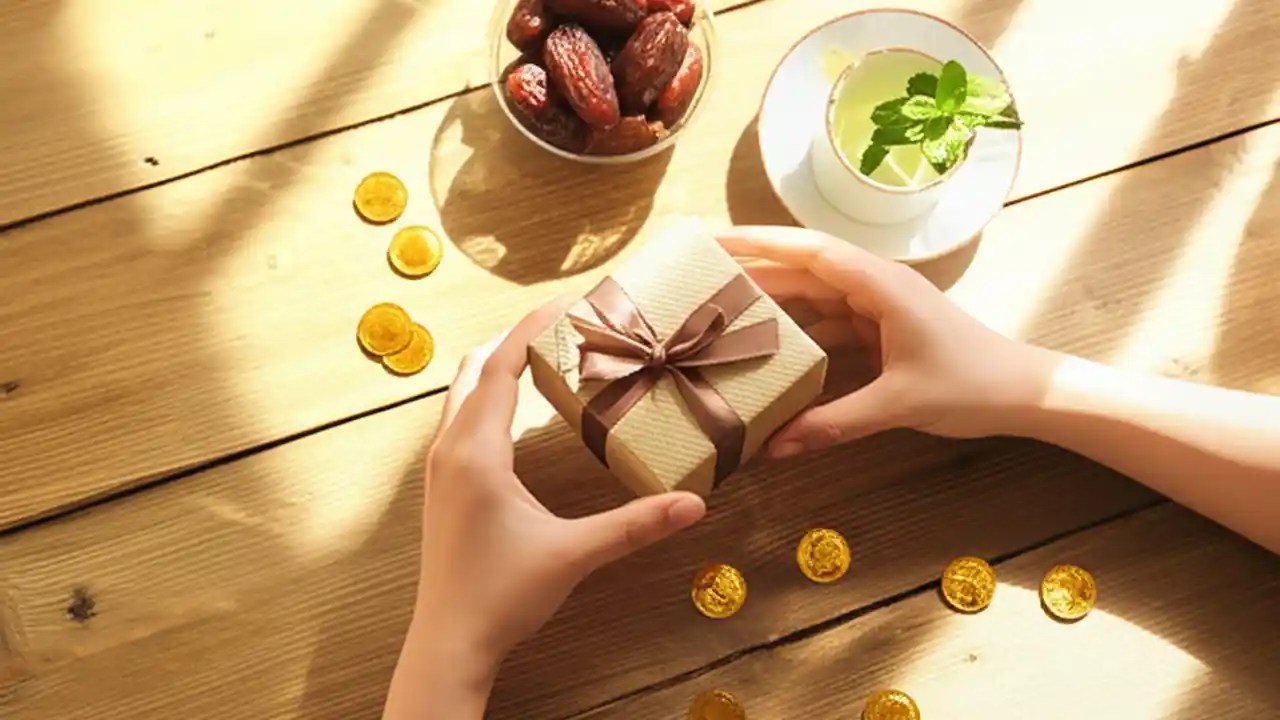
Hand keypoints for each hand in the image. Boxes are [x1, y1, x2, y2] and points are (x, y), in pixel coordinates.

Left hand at [413, 301, 706, 668]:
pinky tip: (519, 411)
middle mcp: (449, 450)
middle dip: (520, 339)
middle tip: (568, 324)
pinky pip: (460, 418)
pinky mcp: (440, 486)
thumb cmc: (501, 598)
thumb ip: (634, 526)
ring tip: (549, 355)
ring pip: (463, 392)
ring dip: (501, 365)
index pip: (502, 367)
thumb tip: (693, 504)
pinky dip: (488, 395)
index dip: (533, 328)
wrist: (450, 643)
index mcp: (476, 453)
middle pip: (477, 367)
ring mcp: (438, 468)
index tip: (568, 301)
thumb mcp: (573, 555)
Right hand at [719, 226, 1050, 453]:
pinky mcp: (882, 331)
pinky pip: (829, 325)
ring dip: (773, 304)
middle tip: (700, 276)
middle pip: (803, 270)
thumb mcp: (900, 404)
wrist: (1025, 394)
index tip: (714, 237)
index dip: (759, 241)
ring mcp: (879, 308)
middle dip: (754, 271)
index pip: (809, 250)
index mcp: (881, 284)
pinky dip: (799, 336)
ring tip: (722, 313)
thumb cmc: (974, 385)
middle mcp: (876, 286)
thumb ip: (835, 422)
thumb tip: (775, 447)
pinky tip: (768, 352)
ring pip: (814, 298)